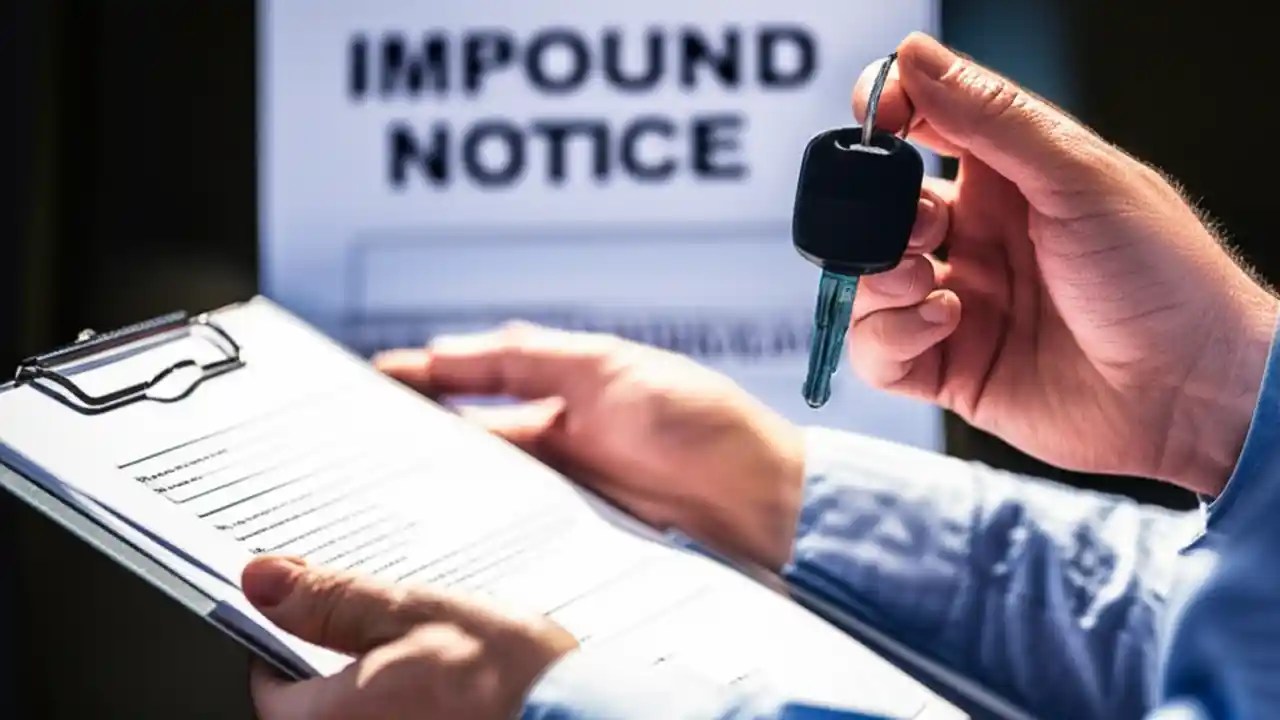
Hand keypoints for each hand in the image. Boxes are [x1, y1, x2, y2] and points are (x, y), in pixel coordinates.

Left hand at [243, 555, 576, 719]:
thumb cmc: (506, 679)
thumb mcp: (416, 613)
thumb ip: (333, 599)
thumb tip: (262, 578)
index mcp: (328, 718)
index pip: (270, 683)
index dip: (296, 639)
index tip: (332, 614)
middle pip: (318, 707)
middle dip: (349, 666)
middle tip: (403, 633)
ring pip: (367, 716)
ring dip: (388, 688)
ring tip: (443, 662)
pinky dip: (419, 707)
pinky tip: (459, 693)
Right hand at [375, 325, 805, 571]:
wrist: (766, 505)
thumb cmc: (705, 425)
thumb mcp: (610, 369)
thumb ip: (531, 356)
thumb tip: (451, 347)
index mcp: (576, 387)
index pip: (485, 378)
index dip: (432, 376)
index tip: (375, 377)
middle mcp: (569, 436)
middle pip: (477, 432)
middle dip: (423, 430)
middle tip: (363, 434)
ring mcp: (574, 485)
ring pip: (491, 477)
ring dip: (446, 475)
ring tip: (387, 478)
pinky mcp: (583, 530)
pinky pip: (518, 519)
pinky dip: (481, 516)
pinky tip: (448, 520)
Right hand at [847, 32, 1277, 494]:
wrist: (1194, 392)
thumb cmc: (1166, 279)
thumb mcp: (1079, 177)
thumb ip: (990, 118)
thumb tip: (916, 58)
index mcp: (1011, 181)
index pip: (926, 128)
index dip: (890, 116)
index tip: (874, 114)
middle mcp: (981, 239)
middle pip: (884, 211)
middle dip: (881, 214)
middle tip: (927, 225)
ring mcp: (962, 304)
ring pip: (871, 281)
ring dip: (883, 276)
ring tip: (933, 280)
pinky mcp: (950, 368)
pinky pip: (878, 351)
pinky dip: (891, 335)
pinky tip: (945, 322)